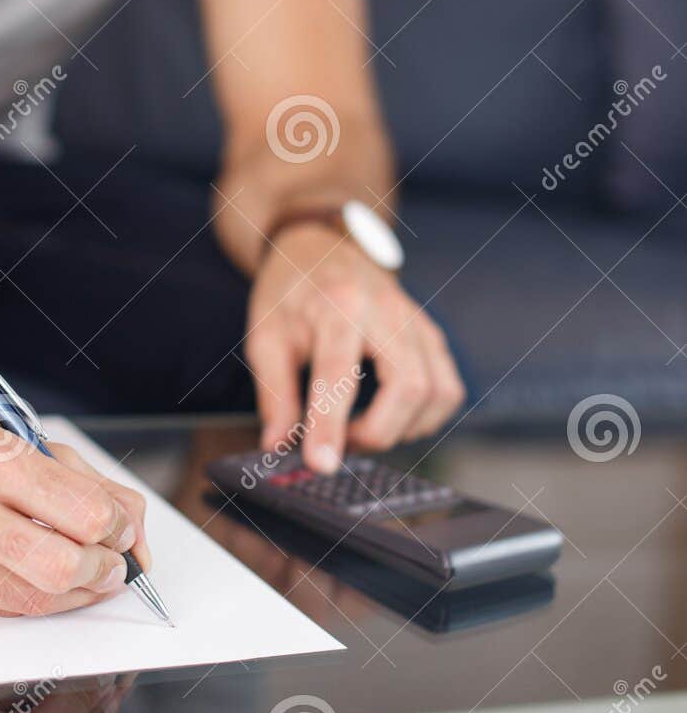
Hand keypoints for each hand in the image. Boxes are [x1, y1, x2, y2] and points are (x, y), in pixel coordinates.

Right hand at [0, 402, 149, 619]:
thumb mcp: (17, 441)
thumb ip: (85, 484)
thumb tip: (134, 534)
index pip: (85, 514)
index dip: (117, 530)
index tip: (118, 531)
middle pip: (64, 568)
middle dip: (101, 570)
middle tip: (107, 564)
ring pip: (33, 601)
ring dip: (71, 591)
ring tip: (74, 571)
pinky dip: (20, 597)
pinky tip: (16, 574)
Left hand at [245, 226, 465, 470]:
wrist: (321, 248)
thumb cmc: (291, 293)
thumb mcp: (265, 338)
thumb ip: (275, 395)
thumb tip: (279, 446)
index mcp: (338, 305)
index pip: (339, 376)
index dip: (330, 426)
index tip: (321, 464)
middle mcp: (387, 310)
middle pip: (407, 387)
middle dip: (376, 433)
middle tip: (340, 442)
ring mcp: (416, 321)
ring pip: (436, 393)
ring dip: (401, 428)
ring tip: (360, 428)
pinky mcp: (431, 335)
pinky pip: (448, 389)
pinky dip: (424, 417)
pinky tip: (390, 416)